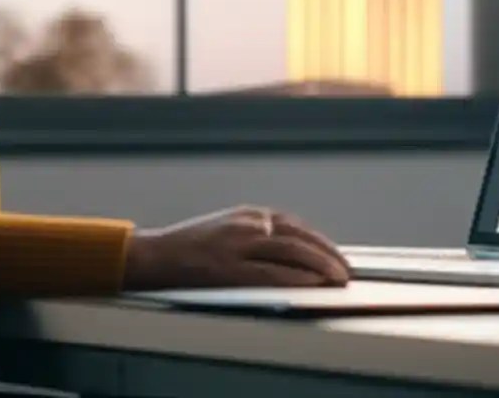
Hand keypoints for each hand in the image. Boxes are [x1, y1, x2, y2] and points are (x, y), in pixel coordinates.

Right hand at [122, 205, 351, 290]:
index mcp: (248, 214)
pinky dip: (295, 277)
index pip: (296, 226)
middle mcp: (247, 224)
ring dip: (320, 265)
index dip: (321, 243)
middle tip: (346, 271)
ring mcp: (237, 244)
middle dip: (328, 255)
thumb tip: (292, 254)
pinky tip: (312, 284)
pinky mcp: (228, 267)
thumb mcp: (226, 229)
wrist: (152, 255)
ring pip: (291, 251)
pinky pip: (270, 273)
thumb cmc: (187, 247)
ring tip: (338, 279)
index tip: (337, 257)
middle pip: (300, 237)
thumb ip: (256, 236)